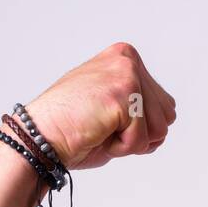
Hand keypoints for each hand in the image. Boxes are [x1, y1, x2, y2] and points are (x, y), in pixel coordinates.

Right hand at [21, 42, 176, 170]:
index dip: (139, 128)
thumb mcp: (114, 109)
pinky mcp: (123, 96)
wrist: (39, 140)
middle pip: (167, 117)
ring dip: (130, 142)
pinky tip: (97, 134)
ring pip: (159, 130)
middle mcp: (128, 59)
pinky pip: (142, 141)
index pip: (164, 106)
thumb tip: (168, 117)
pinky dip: (121, 148)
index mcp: (125, 57)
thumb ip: (141, 106)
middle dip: (138, 134)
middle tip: (102, 127)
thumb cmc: (70, 130)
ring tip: (99, 129)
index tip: (105, 121)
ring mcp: (126, 75)